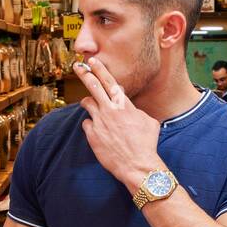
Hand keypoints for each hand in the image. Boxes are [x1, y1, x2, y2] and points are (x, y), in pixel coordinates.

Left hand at [75, 58, 163, 193]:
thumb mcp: (149, 122)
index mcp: (124, 105)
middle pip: (93, 86)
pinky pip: (87, 124)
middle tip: (78, 67)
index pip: (109, 82)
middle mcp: (110, 110)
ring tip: (89, 103)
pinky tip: (97, 131)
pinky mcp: (92, 135)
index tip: (92, 61)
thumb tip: (132, 109)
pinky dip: (91, 125)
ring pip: (87, 104)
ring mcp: (99, 122)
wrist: (137, 165)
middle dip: (84, 74)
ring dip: (88, 102)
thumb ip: (137, 111)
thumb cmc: (146, 144)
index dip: (99, 70)